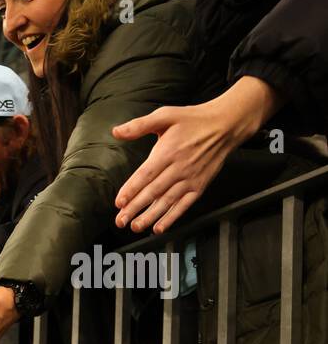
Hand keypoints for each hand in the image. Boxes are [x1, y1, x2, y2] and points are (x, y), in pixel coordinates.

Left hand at [111, 77, 280, 234]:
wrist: (226, 124)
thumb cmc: (193, 120)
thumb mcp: (166, 115)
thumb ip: (140, 125)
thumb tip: (116, 131)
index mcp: (168, 152)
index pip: (146, 175)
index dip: (131, 190)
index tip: (119, 202)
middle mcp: (179, 168)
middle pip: (154, 192)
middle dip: (135, 208)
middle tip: (120, 221)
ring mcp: (190, 179)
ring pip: (167, 201)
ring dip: (150, 216)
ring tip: (135, 227)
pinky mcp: (200, 186)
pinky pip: (184, 205)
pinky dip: (172, 217)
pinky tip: (159, 227)